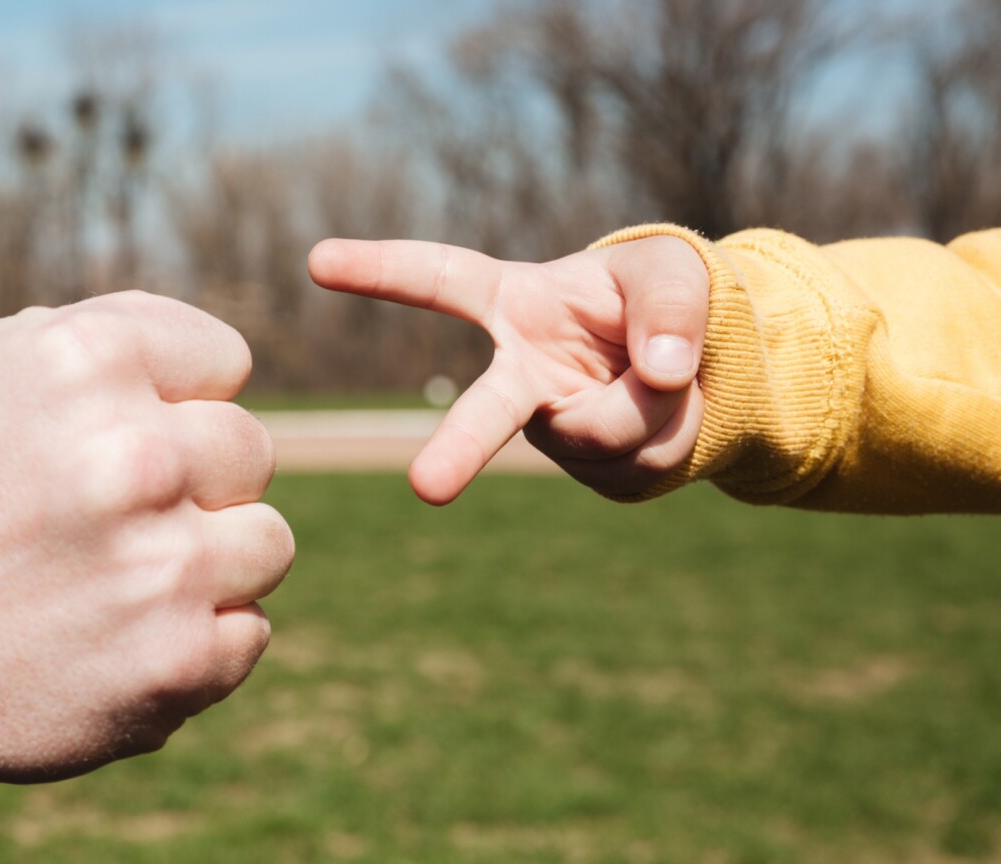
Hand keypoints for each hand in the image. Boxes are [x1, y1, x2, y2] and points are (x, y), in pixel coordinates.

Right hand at [0, 291, 292, 860]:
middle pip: (252, 451)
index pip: (225, 363)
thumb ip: (111, 339)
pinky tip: (111, 644)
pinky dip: (195, 645)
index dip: (172, 405)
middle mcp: (132, 454)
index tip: (107, 447)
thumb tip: (227, 360)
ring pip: (268, 543)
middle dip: (194, 484)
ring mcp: (160, 565)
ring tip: (111, 584)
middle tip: (102, 526)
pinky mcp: (176, 662)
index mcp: (85, 360)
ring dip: (207, 565)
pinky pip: (248, 633)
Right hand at [309, 235, 708, 502]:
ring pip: (610, 427)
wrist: (692, 364)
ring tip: (663, 374)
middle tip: (426, 490)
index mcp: (517, 304)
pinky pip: (644, 458)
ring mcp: (552, 429)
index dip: (380, 270)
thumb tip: (662, 371)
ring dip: (660, 401)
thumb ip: (670, 308)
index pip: (441, 279)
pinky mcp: (591, 469)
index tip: (316, 261)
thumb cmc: (657, 297)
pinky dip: (678, 430)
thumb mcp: (672, 273)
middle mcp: (521, 374)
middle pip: (483, 413)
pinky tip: (663, 414)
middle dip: (457, 452)